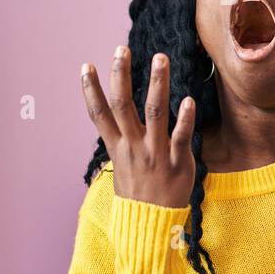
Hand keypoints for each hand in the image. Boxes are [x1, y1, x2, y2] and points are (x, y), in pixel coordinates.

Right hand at [81, 46, 195, 208]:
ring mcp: (156, 153)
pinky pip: (182, 136)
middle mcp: (134, 146)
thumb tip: (116, 123)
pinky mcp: (179, 162)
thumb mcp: (122, 167)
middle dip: (121, 74)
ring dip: (157, 82)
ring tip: (159, 58)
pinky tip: (188, 99)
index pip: (99, 114)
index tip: (86, 66)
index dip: (90, 89)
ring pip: (154, 112)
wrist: (151, 225)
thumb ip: (122, 142)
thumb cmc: (139, 193)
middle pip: (123, 104)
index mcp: (118, 147)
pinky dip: (184, 118)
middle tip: (122, 49)